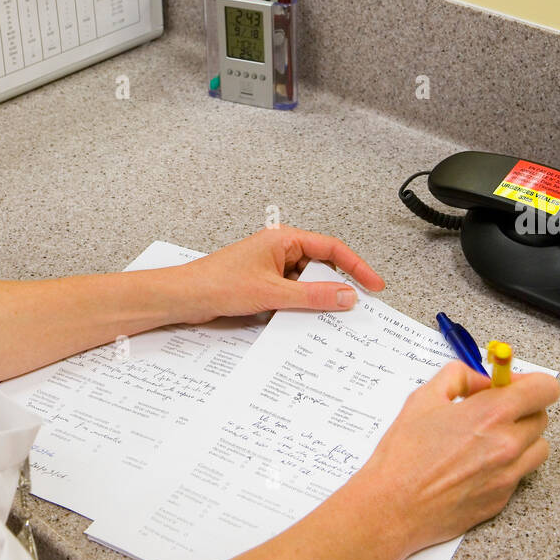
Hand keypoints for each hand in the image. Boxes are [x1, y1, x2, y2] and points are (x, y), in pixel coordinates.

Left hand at [173, 226, 384, 324]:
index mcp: (285, 239)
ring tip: (322, 317)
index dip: (357, 266)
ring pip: (307, 284)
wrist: (185, 297)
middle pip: (321, 267)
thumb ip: (312, 296)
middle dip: (335, 287)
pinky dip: (299, 306)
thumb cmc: (218, 282)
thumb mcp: (273, 293)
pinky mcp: (263, 284)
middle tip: (349, 308)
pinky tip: (299, 320)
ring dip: (314, 300)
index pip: (332, 248)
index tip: (374, 285)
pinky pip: (292, 294)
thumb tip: (345, 296)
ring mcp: (272, 268)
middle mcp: (280, 250)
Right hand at [344, 363, 559, 559]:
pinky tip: (477, 462)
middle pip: (542, 417)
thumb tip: (480, 379)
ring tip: (490, 437)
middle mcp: (508, 445)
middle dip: (522, 408)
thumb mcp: (424, 398)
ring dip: (522, 437)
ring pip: (538, 447)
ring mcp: (508, 476)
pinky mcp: (502, 499)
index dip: (531, 382)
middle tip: (495, 409)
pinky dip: (507, 464)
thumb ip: (459, 377)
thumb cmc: (404, 455)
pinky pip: (520, 473)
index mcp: (491, 415)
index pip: (544, 389)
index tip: (512, 384)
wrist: (393, 506)